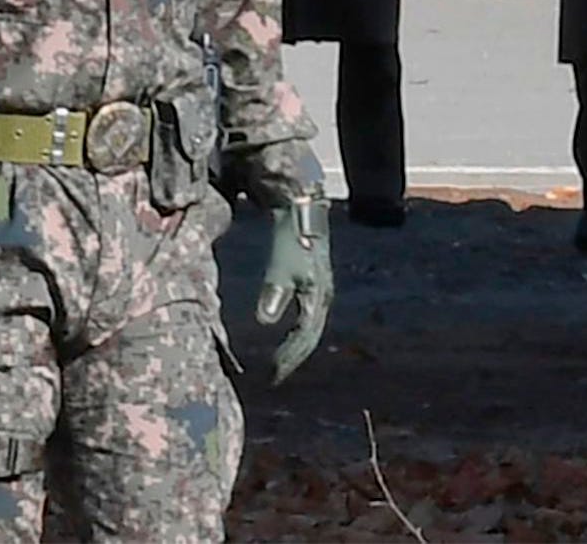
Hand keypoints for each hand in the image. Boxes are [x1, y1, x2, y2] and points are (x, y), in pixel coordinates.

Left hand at [255, 200, 332, 384]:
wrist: (302, 210)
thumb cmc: (293, 237)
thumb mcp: (281, 264)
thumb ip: (274, 290)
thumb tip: (265, 320)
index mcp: (318, 296)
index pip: (305, 337)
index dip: (289, 357)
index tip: (273, 375)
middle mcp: (322, 297)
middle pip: (309, 336)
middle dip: (293, 357)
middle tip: (274, 376)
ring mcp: (319, 291)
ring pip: (309, 328)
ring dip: (295, 347)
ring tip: (279, 362)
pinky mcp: (312, 284)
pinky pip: (305, 317)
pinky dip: (294, 332)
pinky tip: (283, 335)